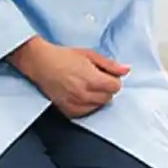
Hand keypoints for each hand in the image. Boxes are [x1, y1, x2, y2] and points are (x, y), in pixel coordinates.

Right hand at [8, 37, 128, 117]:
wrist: (41, 63)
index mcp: (93, 80)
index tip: (106, 74)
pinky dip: (86, 105)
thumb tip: (126, 70)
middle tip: (95, 78)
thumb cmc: (64, 56)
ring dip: (97, 97)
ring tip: (86, 85)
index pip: (116, 87)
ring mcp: (76, 104)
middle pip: (108, 97)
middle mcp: (85, 95)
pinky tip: (80, 94)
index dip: (113, 79)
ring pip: (98, 106)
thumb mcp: (90, 55)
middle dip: (105, 88)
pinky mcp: (68, 111)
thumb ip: (109, 65)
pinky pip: (86, 112)